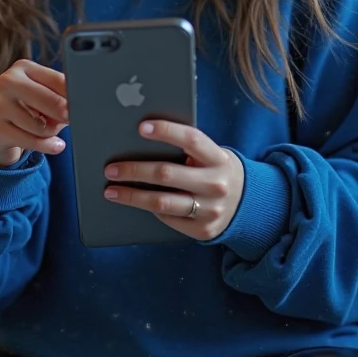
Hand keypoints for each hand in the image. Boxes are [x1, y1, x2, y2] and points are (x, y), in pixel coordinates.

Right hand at [0, 59, 69, 167]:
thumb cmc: (28, 109)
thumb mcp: (44, 97)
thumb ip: (61, 97)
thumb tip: (79, 108)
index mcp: (23, 68)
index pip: (59, 80)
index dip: (75, 96)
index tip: (84, 106)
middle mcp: (8, 81)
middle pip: (50, 100)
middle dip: (66, 114)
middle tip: (70, 120)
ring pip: (42, 126)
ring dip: (52, 133)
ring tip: (48, 130)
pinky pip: (32, 141)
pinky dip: (48, 146)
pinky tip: (56, 145)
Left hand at [103, 120, 244, 240]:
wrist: (247, 204)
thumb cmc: (216, 171)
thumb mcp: (211, 156)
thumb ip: (187, 149)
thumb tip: (141, 140)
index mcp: (218, 159)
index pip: (191, 139)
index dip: (166, 131)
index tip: (140, 127)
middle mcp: (216, 184)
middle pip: (167, 174)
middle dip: (133, 170)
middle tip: (110, 168)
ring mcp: (210, 209)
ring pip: (162, 202)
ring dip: (131, 196)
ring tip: (111, 190)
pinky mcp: (203, 229)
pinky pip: (168, 218)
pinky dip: (148, 209)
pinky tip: (134, 201)